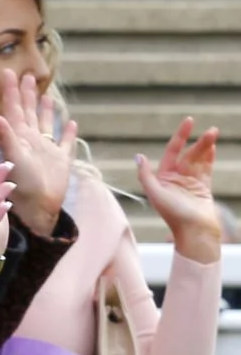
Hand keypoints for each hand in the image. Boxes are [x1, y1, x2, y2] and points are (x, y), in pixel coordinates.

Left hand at [0, 70, 74, 237]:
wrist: (38, 211)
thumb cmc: (21, 188)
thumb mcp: (12, 158)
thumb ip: (4, 136)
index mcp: (17, 138)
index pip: (12, 109)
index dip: (10, 91)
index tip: (7, 72)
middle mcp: (30, 141)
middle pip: (28, 112)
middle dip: (26, 94)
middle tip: (26, 75)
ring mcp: (46, 150)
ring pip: (45, 124)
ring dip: (46, 110)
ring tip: (46, 95)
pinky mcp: (60, 161)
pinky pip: (65, 143)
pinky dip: (68, 133)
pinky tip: (70, 122)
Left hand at [137, 119, 224, 262]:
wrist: (195, 232)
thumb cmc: (174, 215)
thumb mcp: (155, 194)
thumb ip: (146, 175)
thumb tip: (139, 156)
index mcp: (162, 178)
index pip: (172, 152)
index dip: (180, 136)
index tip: (189, 122)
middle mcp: (175, 178)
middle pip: (188, 154)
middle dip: (198, 143)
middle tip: (210, 131)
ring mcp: (190, 182)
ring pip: (199, 160)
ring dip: (206, 147)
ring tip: (215, 134)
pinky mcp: (203, 187)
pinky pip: (206, 169)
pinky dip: (209, 158)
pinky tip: (212, 147)